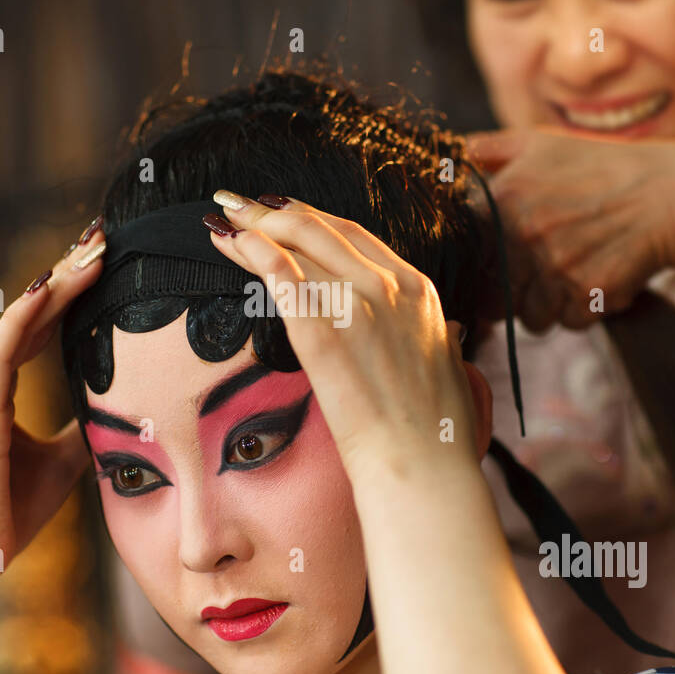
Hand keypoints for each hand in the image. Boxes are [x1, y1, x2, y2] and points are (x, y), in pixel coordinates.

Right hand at [0, 224, 105, 584]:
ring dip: (57, 281)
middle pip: (29, 312)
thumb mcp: (62, 459)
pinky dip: (29, 313)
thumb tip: (117, 408)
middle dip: (67, 272)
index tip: (103, 259)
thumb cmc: (12, 513)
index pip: (37, 326)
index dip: (68, 291)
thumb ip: (79, 425)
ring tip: (96, 249)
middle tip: (104, 234)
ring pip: (20, 319)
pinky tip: (55, 284)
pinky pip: (4, 347)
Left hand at [205, 193, 490, 482]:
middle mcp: (389, 286)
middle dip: (272, 212)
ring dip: (251, 229)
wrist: (423, 468)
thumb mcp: (452, 368)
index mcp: (418, 290)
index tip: (280, 212)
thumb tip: (447, 331)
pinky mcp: (324, 332)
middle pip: (319, 229)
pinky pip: (281, 277)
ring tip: (222, 221)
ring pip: (294, 245)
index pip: (353, 235)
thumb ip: (440, 339)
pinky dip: (252, 252)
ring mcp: (357, 305)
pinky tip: (231, 243)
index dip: (310, 218)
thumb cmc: (436, 432)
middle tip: (238, 205)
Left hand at [466, 128, 674, 331]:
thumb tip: (456, 155)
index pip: (466, 256)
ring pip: (529, 317)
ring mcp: (556, 268)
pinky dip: (580, 311)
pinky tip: (595, 280)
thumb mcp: (540, 144)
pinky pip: (566, 323)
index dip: (481, 265)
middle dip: (512, 292)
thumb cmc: (599, 167)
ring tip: (570, 276)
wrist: (667, 195)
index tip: (496, 264)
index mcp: (503, 200)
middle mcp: (523, 236)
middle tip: (537, 276)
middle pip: (493, 296)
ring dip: (546, 306)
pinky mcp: (587, 294)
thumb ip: (490, 149)